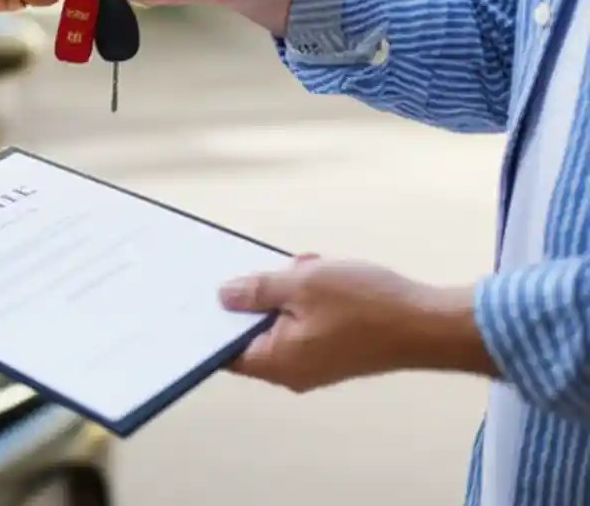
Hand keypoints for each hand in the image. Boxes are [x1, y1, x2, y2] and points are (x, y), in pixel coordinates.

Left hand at [218, 254, 495, 392]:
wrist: (429, 324)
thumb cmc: (367, 306)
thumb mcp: (302, 284)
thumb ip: (257, 289)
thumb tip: (223, 296)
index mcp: (276, 362)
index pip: (225, 350)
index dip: (215, 321)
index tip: (208, 293)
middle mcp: (292, 371)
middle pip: (255, 330)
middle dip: (262, 293)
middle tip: (278, 269)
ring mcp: (315, 363)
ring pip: (285, 320)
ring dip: (291, 289)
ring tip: (310, 266)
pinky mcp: (336, 352)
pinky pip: (308, 322)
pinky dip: (311, 298)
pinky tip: (325, 273)